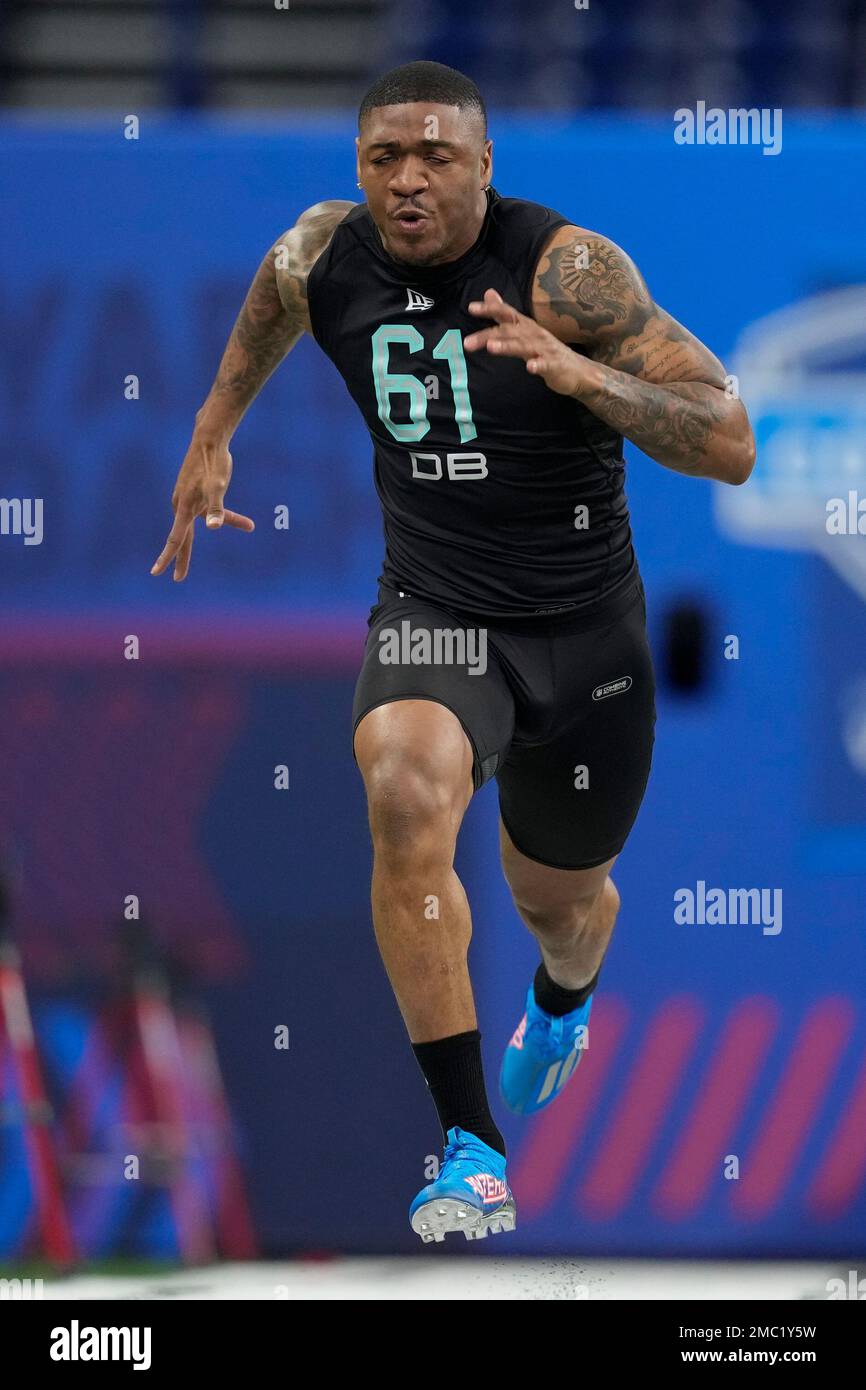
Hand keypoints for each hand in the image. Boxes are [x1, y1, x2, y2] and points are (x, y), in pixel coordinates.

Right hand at [150, 434, 253, 580]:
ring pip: (203, 520)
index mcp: (185, 508)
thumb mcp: (219, 488)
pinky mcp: (195, 491)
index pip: (176, 539)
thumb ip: (218, 510)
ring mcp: (188, 497)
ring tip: (247, 525)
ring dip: (221, 524)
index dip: (168, 557)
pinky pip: (210, 508)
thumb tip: (213, 528)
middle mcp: (182, 504)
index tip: (157, 573)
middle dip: (182, 558)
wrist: (209, 439)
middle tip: (178, 578)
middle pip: (183, 537)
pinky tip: (242, 515)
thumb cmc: (214, 463)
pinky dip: (224, 514)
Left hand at [463, 288, 599, 396]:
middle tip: (467, 342)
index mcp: (526, 326)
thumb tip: (489, 293)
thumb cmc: (546, 350)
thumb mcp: (524, 330)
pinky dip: (538, 366)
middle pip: (509, 331)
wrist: (578, 370)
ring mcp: (544, 349)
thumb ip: (505, 315)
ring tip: (491, 348)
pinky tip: (530, 368)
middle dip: (488, 335)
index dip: (490, 309)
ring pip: (523, 346)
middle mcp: (534, 334)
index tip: (471, 308)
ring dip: (508, 346)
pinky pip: (545, 365)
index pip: (506, 314)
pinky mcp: (554, 365)